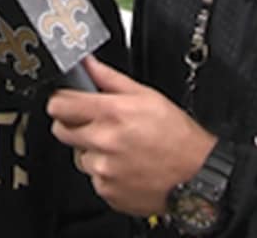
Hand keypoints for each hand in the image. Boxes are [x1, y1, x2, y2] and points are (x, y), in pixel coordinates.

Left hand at [47, 56, 217, 216]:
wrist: (196, 176)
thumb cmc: (177, 136)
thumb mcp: (147, 96)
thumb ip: (110, 79)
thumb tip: (89, 64)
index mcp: (112, 113)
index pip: (59, 105)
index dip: (61, 101)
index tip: (66, 102)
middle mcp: (103, 142)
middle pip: (62, 130)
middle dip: (74, 125)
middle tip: (96, 125)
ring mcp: (104, 170)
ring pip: (79, 156)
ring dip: (93, 151)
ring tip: (119, 149)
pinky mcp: (107, 191)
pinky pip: (93, 179)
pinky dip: (105, 173)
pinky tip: (125, 166)